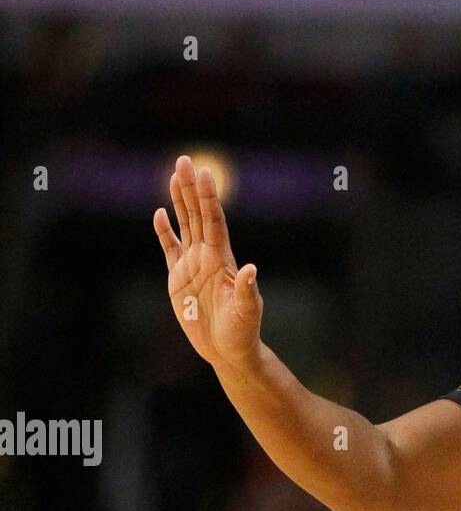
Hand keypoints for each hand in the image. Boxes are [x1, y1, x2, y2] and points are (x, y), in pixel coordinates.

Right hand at [153, 154, 262, 371]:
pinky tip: (159, 213)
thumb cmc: (242, 332)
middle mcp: (207, 256)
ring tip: (174, 175)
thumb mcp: (246, 313)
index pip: (214, 221)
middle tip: (184, 160)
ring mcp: (192, 265)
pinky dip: (164, 231)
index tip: (205, 173)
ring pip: (185, 225)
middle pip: (198, 215)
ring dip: (179, 201)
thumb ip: (247, 291)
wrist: (227, 350)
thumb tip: (251, 270)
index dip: (209, 197)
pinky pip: (170, 248)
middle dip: (191, 188)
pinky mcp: (178, 278)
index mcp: (222, 259)